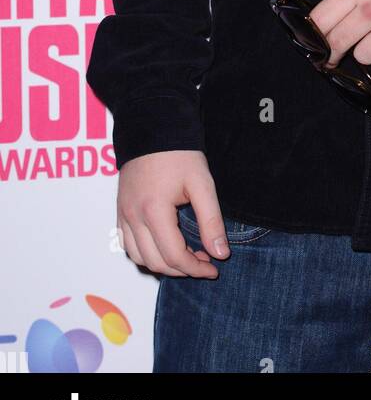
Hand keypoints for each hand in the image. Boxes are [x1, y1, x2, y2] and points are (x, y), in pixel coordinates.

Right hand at [116, 150, 229, 278]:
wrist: (153, 129)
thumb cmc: (179, 154)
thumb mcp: (202, 184)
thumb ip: (211, 220)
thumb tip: (220, 254)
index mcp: (153, 210)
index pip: (174, 256)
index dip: (196, 268)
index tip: (214, 267)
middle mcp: (133, 217)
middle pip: (155, 262)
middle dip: (182, 269)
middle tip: (204, 262)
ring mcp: (122, 215)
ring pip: (138, 258)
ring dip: (162, 265)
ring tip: (186, 256)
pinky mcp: (119, 211)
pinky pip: (127, 245)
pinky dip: (145, 255)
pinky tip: (164, 247)